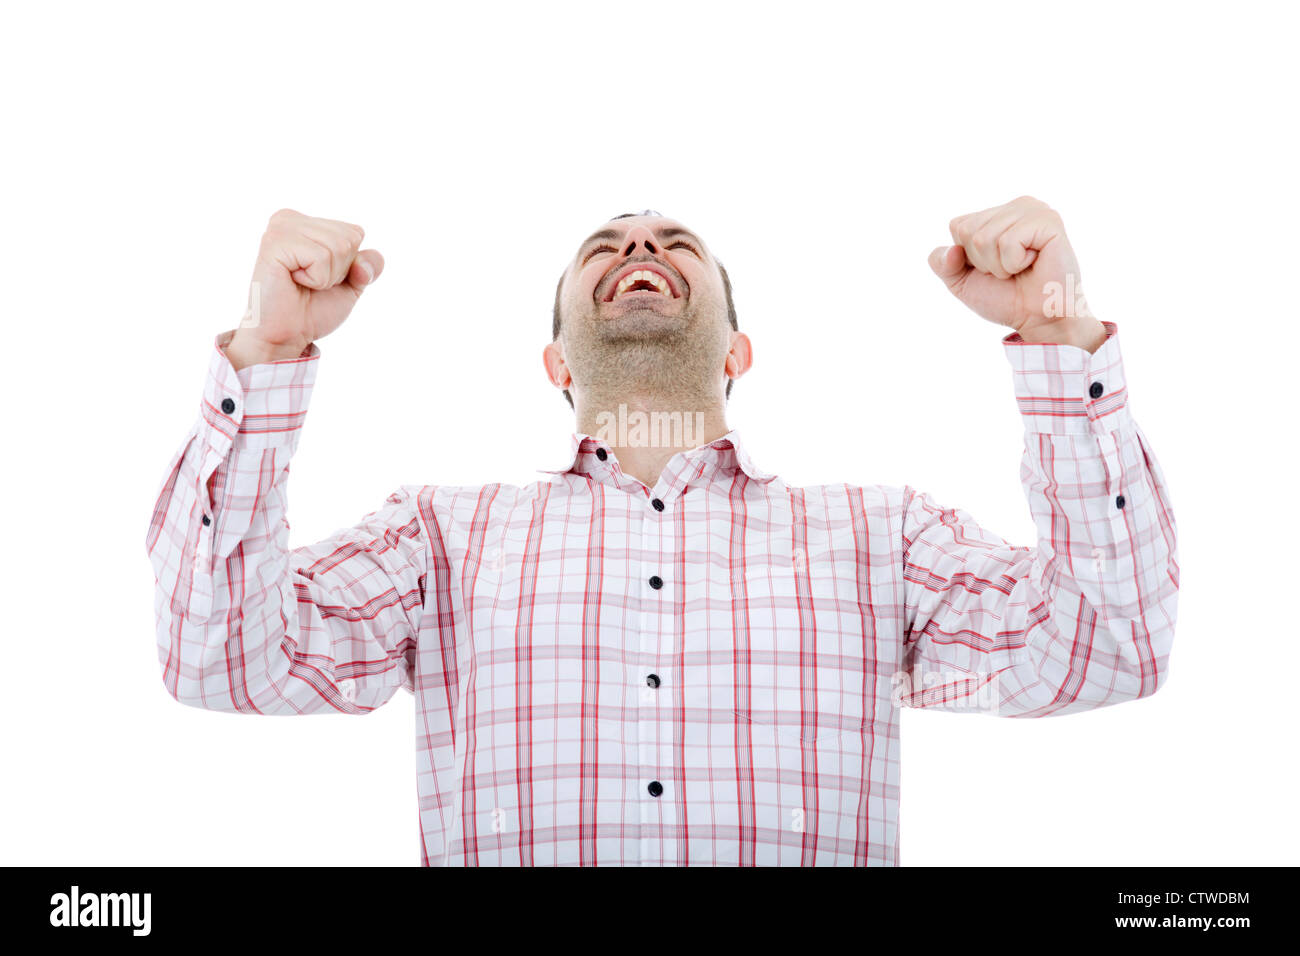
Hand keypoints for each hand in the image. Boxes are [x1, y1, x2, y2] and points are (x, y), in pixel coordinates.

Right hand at [229, 209, 383, 365]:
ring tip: (301, 282)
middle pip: (349, 238)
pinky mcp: (274, 243)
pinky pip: (320, 257)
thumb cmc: (312, 308)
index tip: (321, 278)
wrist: (287, 334)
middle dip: (339, 270)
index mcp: (306, 223)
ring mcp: (280, 228)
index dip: (348, 265)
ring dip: (326, 276)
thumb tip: (364, 263)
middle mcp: (290, 219)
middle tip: (310, 283)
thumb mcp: (351, 285)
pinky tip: (293, 281)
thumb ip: (369, 266)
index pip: (355, 233)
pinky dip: (316, 279)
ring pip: (338, 246)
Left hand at [927, 195, 1103, 348]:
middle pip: (968, 231)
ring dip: (998, 265)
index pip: (958, 226)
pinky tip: (1034, 263)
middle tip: (1010, 271)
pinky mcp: (1049, 222)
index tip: (994, 267)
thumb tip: (953, 249)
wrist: (1040, 319)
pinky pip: (1008, 242)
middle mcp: (1017, 205)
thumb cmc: (1007, 298)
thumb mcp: (962, 282)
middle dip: (983, 261)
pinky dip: (1014, 263)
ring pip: (984, 238)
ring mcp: (1035, 210)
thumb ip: (942, 264)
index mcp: (998, 213)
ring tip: (1022, 268)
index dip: (968, 257)